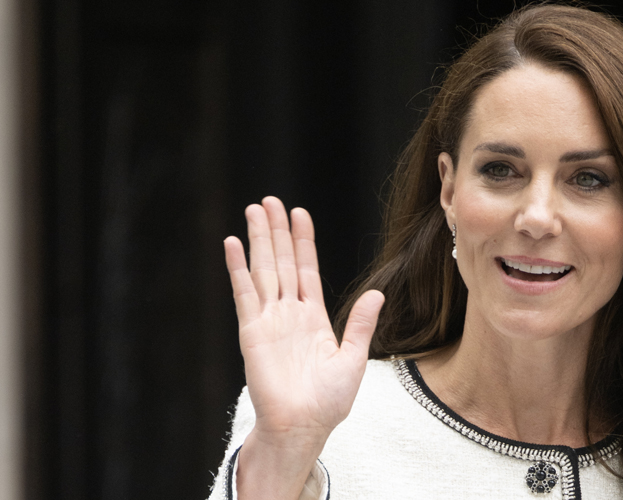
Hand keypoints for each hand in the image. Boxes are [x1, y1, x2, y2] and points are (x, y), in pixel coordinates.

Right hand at [223, 197, 383, 487]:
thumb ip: (360, 324)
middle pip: (281, 262)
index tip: (300, 214)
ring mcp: (268, 321)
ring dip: (258, 240)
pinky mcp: (251, 332)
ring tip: (254, 209)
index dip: (303, 242)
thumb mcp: (353, 358)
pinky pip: (244, 293)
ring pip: (263, 270)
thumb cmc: (328, 402)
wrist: (303, 427)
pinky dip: (237, 268)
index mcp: (313, 319)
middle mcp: (289, 314)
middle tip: (271, 200)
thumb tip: (377, 294)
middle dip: (277, 231)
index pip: (306, 270)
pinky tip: (232, 244)